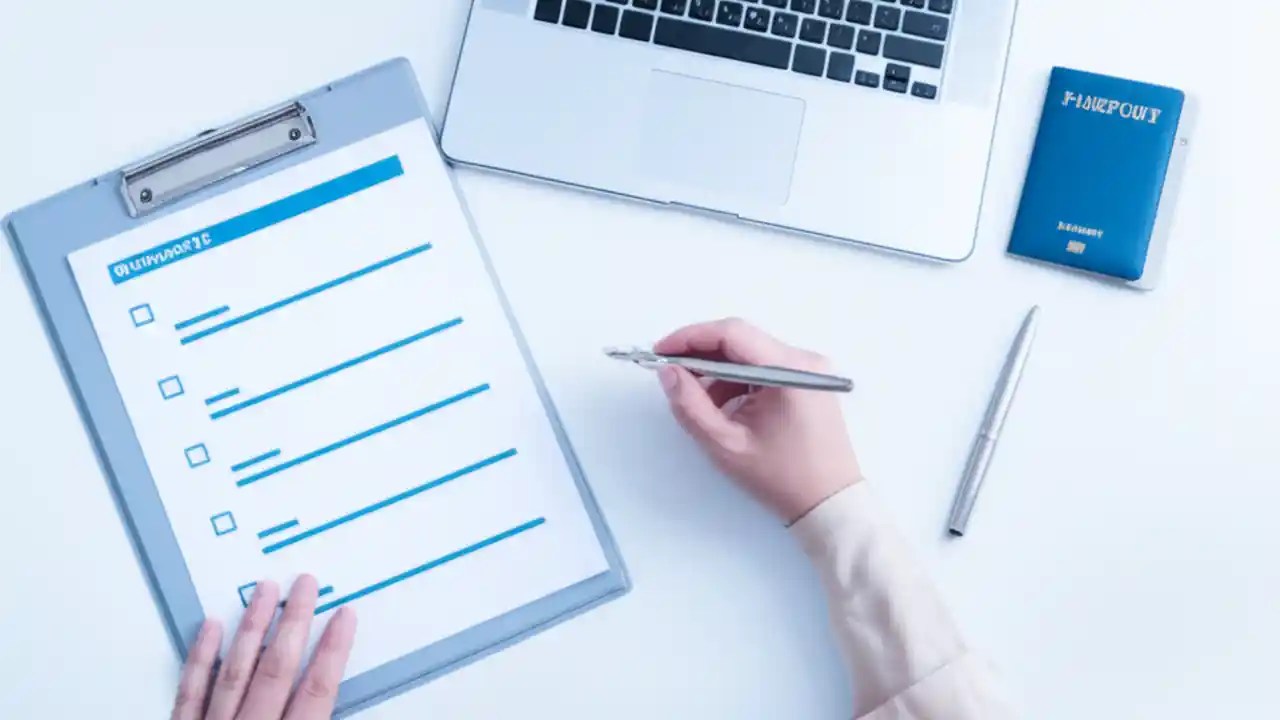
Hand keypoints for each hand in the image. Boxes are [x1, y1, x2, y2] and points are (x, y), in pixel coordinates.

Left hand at [170, 576, 356, 719]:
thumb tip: (330, 698)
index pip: (317, 690)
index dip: (333, 650)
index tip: (344, 615)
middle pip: (277, 670)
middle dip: (294, 623)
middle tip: (305, 584)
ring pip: (236, 672)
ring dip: (253, 628)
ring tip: (264, 590)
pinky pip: (190, 693)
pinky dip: (201, 659)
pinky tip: (211, 628)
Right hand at [655, 318, 861, 523]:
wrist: (829, 502)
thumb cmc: (781, 478)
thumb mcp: (726, 444)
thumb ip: (690, 405)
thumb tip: (668, 372)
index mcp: (790, 370)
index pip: (732, 333)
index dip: (690, 337)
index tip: (660, 352)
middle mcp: (804, 360)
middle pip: (741, 341)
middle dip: (701, 356)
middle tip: (670, 374)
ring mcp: (809, 370)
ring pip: (749, 355)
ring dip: (718, 373)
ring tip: (698, 403)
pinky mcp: (807, 382)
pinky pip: (763, 369)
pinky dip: (737, 382)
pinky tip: (723, 408)